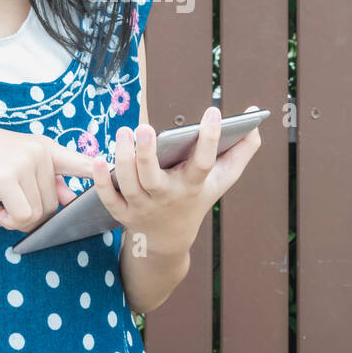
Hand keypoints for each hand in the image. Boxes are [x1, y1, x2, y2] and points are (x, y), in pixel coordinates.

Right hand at [0, 124, 99, 232]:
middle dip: (33, 214)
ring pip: (38, 213)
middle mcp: (39, 151)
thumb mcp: (17, 162)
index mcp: (45, 147)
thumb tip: (68, 200)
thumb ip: (44, 178)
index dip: (101, 174)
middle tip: (6, 208)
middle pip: (54, 205)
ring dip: (16, 219)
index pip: (82, 162)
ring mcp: (24, 162)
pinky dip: (7, 221)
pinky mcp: (6, 177)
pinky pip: (22, 215)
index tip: (121, 178)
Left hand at [92, 105, 264, 254]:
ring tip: (123, 131)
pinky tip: (96, 159)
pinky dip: (99, 181)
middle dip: (147, 154)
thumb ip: (242, 150)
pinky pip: (109, 197)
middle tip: (144, 127)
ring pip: (129, 184)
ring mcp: (143, 207)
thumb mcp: (222, 178)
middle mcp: (166, 197)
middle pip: (154, 179)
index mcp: (193, 186)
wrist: (169, 241)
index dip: (210, 138)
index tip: (214, 111)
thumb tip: (255, 118)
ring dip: (122, 159)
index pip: (204, 163)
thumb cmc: (198, 197)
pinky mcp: (122, 212)